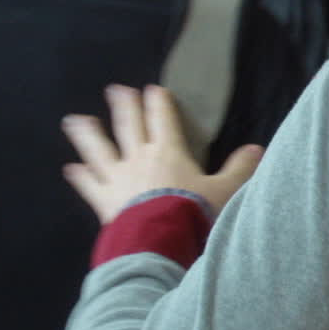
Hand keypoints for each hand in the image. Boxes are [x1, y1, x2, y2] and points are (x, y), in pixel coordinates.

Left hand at [62, 85, 263, 223]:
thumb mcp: (226, 191)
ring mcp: (118, 179)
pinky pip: (90, 184)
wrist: (162, 240)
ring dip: (88, 134)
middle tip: (115, 90)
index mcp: (168, 152)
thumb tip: (257, 148)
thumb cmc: (195, 212)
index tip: (153, 89)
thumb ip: (239, 168)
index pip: (163, 120)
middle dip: (123, 106)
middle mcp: (139, 159)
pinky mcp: (104, 200)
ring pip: (99, 150)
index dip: (158, 103)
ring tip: (75, 120)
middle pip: (129, 126)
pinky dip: (80, 176)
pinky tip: (71, 168)